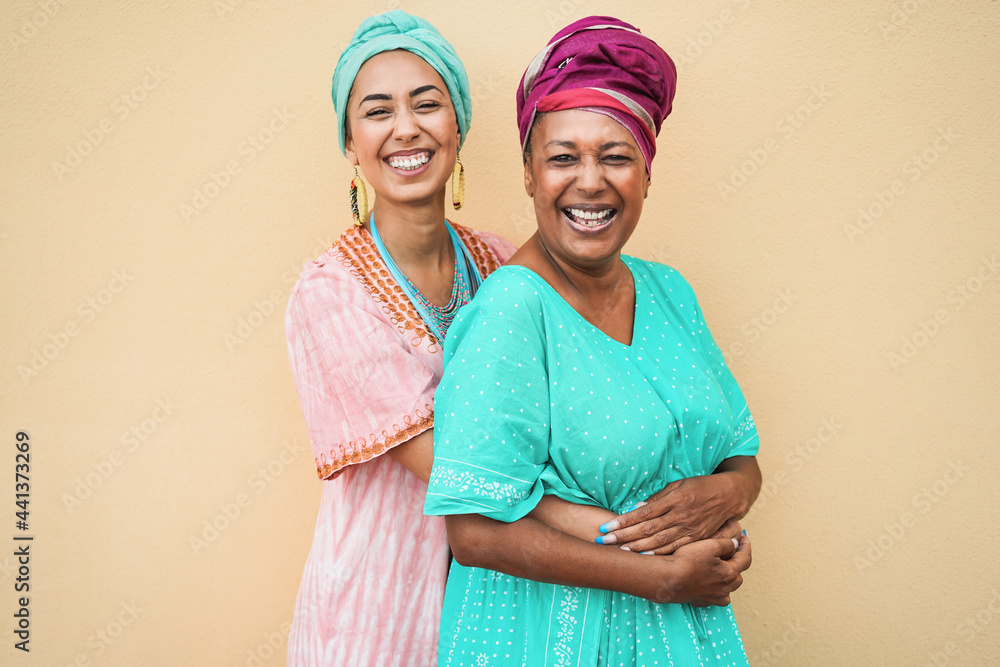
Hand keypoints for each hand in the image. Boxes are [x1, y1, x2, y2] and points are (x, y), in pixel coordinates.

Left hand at [596, 474, 740, 553]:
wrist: (729, 495)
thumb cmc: (700, 487)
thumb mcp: (678, 485)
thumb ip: (657, 499)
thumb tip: (636, 509)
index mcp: (673, 501)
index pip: (643, 514)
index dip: (623, 521)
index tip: (606, 527)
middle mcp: (680, 516)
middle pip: (647, 530)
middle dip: (623, 536)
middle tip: (603, 541)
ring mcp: (689, 529)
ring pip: (659, 542)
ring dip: (637, 548)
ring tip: (618, 552)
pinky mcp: (697, 539)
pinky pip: (675, 549)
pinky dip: (659, 555)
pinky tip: (644, 558)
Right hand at [642, 532, 750, 606]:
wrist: (667, 579)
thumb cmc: (687, 561)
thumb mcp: (710, 545)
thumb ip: (726, 544)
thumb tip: (734, 544)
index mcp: (730, 574)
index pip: (745, 559)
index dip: (746, 546)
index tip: (745, 537)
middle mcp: (725, 589)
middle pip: (738, 576)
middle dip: (736, 564)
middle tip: (731, 552)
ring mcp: (713, 598)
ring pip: (727, 588)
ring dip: (726, 578)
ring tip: (719, 568)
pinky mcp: (701, 601)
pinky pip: (714, 595)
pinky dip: (714, 587)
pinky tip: (706, 580)